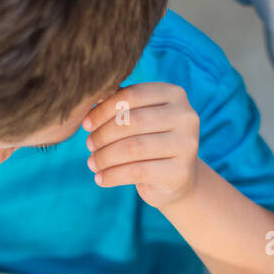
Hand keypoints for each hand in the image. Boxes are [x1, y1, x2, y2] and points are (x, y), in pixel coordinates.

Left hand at [83, 83, 200, 207]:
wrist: (177, 179)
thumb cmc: (151, 142)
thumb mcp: (138, 119)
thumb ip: (120, 105)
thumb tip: (92, 97)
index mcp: (174, 95)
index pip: (132, 96)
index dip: (104, 110)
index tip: (86, 124)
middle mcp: (186, 116)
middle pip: (132, 121)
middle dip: (104, 134)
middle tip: (89, 145)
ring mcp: (187, 145)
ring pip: (133, 147)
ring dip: (105, 157)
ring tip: (92, 163)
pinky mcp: (180, 172)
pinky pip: (137, 172)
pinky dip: (113, 175)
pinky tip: (101, 178)